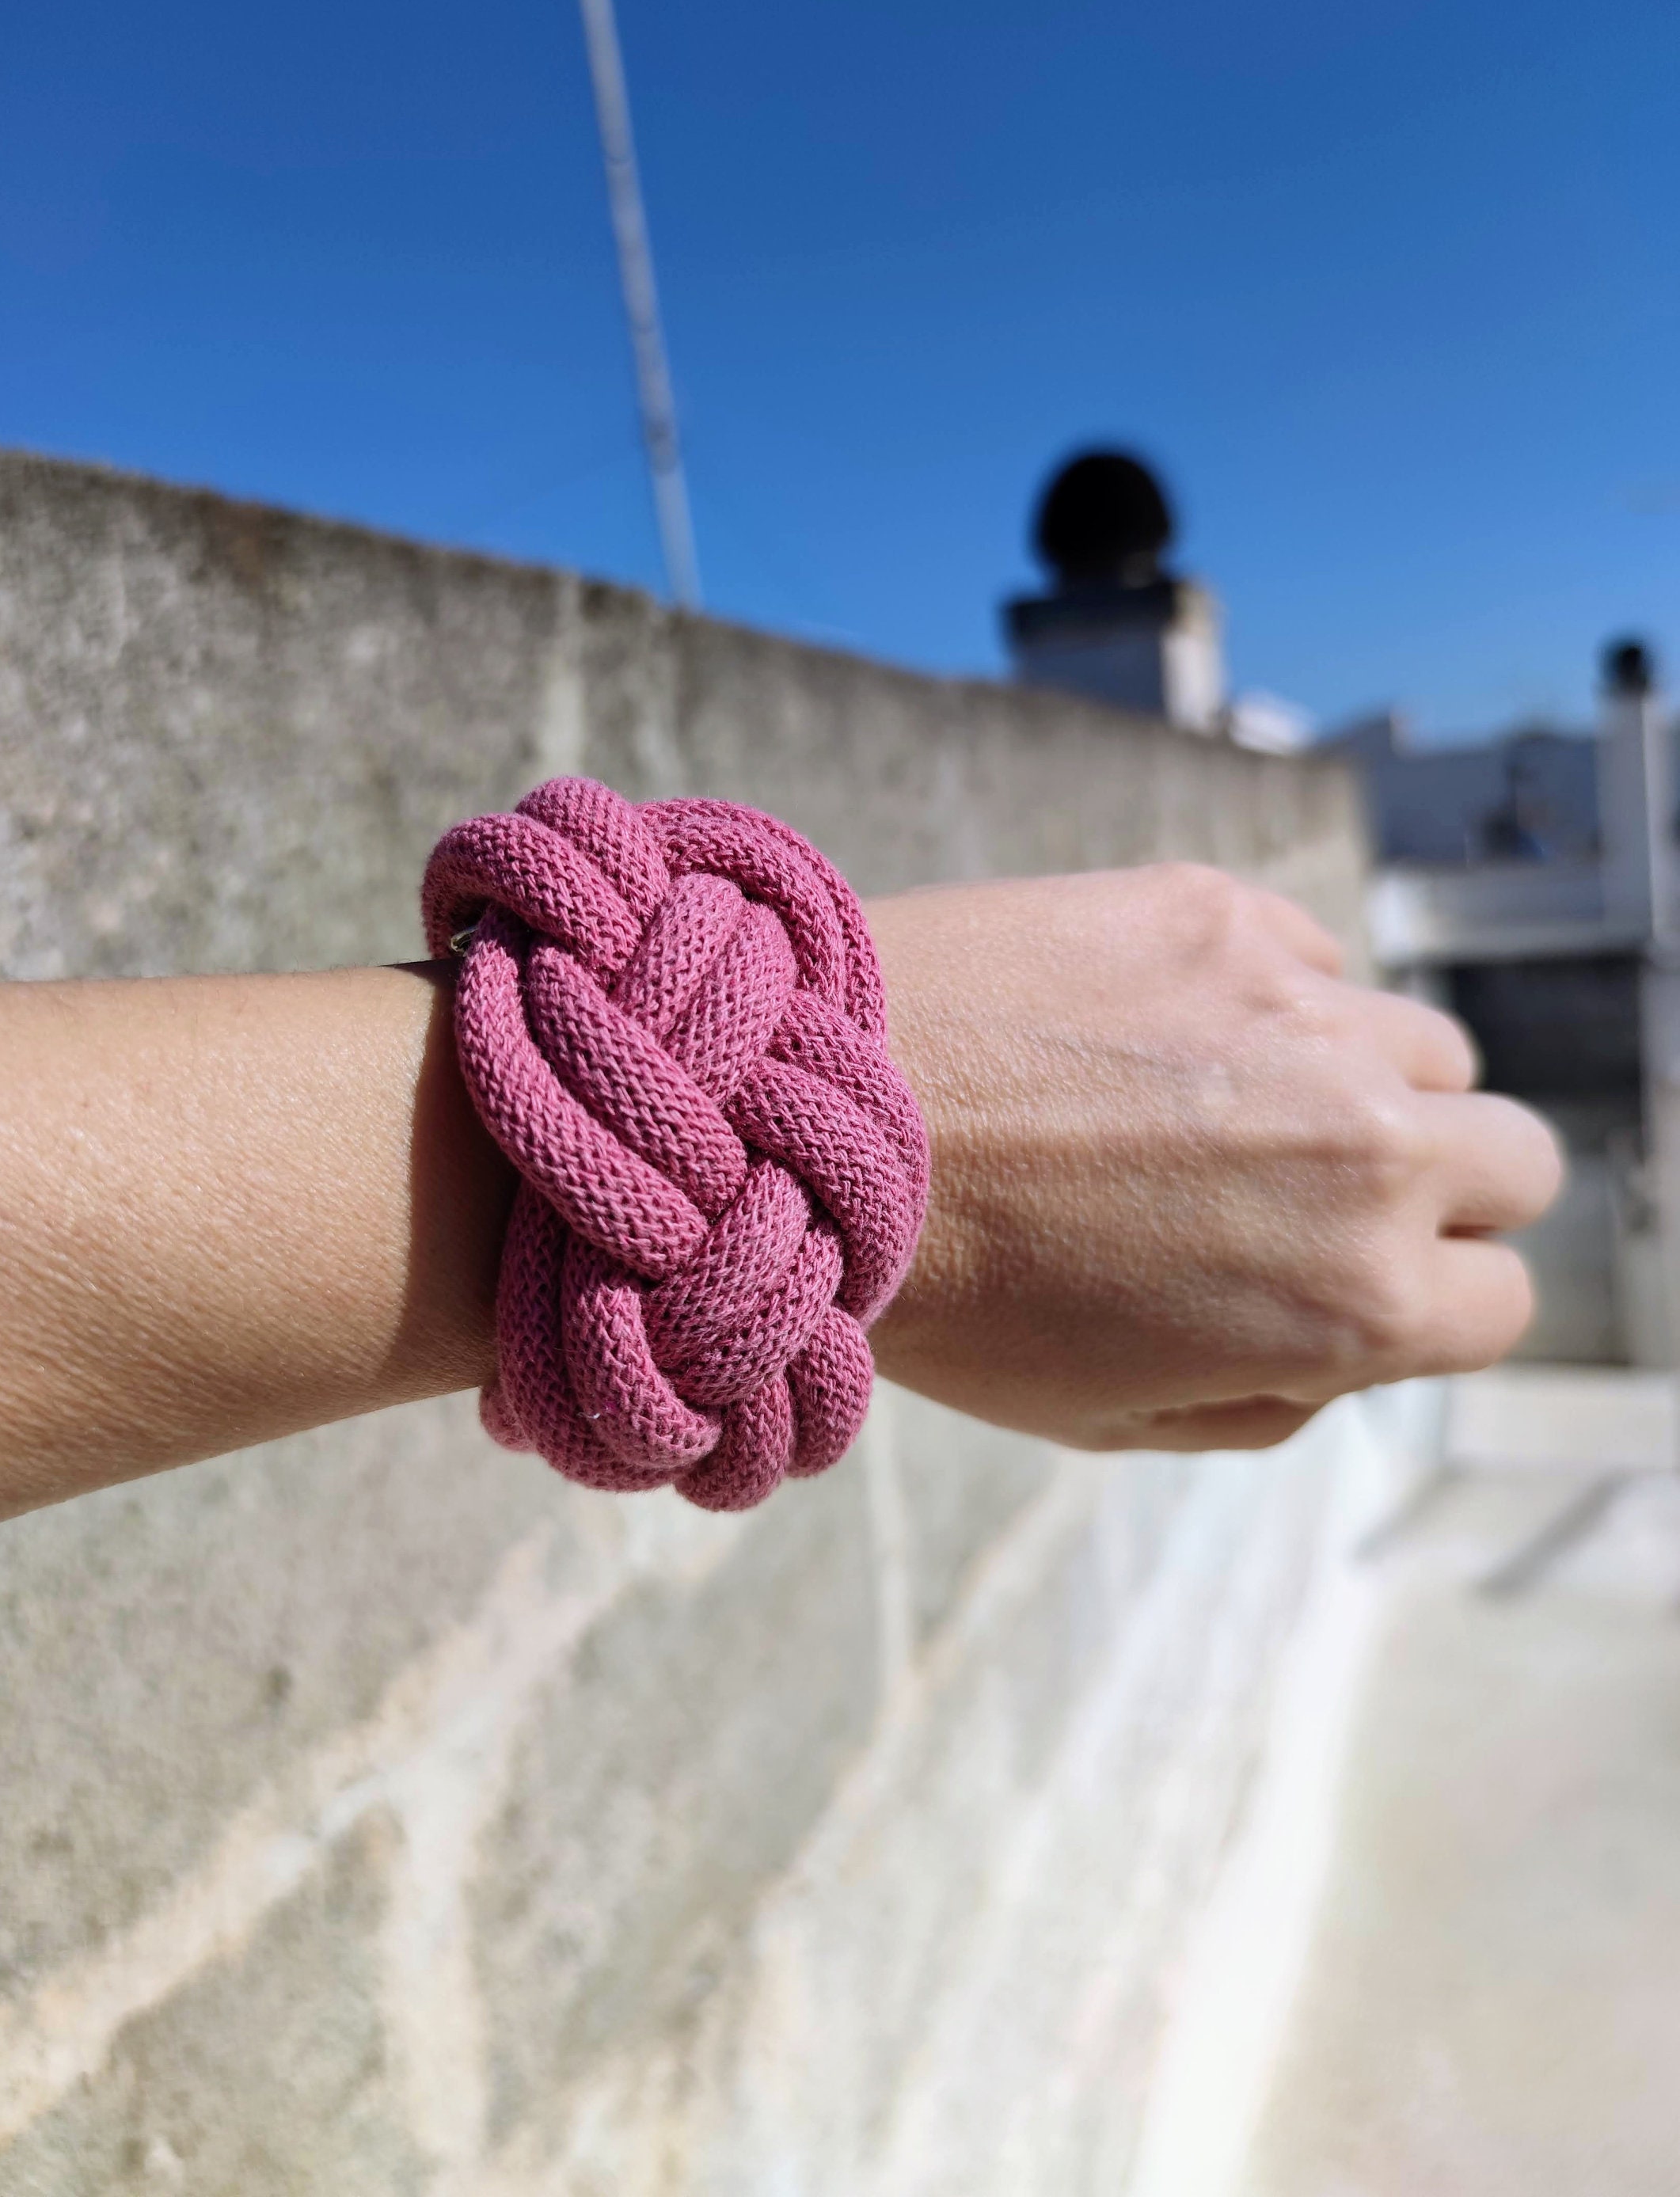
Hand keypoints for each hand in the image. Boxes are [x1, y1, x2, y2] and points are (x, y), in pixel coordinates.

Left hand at [867, 864, 1562, 1450]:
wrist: (814, 1127)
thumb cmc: (951, 1293)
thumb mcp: (1119, 1418)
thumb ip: (1279, 1390)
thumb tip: (1352, 1338)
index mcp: (1354, 1299)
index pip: (1501, 1303)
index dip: (1429, 1301)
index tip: (1354, 1282)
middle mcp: (1363, 1148)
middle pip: (1515, 1160)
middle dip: (1442, 1188)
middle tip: (1321, 1192)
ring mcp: (1298, 1013)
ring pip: (1426, 1046)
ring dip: (1362, 1081)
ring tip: (1229, 1103)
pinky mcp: (1221, 912)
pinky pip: (1312, 955)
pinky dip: (1268, 996)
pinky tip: (1156, 1028)